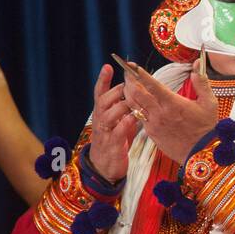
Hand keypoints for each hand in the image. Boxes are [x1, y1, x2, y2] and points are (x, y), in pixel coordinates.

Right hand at [88, 65, 137, 180]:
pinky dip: (125, 123)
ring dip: (122, 105)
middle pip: (103, 100)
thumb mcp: (119, 121)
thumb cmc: (115, 141)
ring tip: (134, 102)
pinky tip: (135, 118)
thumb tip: (134, 89)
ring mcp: (104, 133)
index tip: (108, 66)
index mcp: (102, 113)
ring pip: (108, 114)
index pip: (99, 93)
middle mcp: (100, 121)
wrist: (105, 167)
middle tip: (129, 86)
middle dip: (116, 91)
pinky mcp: (112, 145)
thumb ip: (124, 107)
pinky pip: (117, 131)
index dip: (102, 80)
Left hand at [122, 58, 219, 163]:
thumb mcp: (209, 103)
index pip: (152, 85)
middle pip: (136, 94)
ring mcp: (154, 124)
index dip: (139, 74)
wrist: (201, 152)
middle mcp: (160, 113)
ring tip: (128, 85)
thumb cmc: (206, 127)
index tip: (132, 65)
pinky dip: (134, 108)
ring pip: (133, 105)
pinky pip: (138, 117)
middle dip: (129, 81)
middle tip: (127, 72)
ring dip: (128, 94)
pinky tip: (136, 103)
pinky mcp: (151, 133)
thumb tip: (197, 64)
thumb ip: (201, 82)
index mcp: (173, 103)